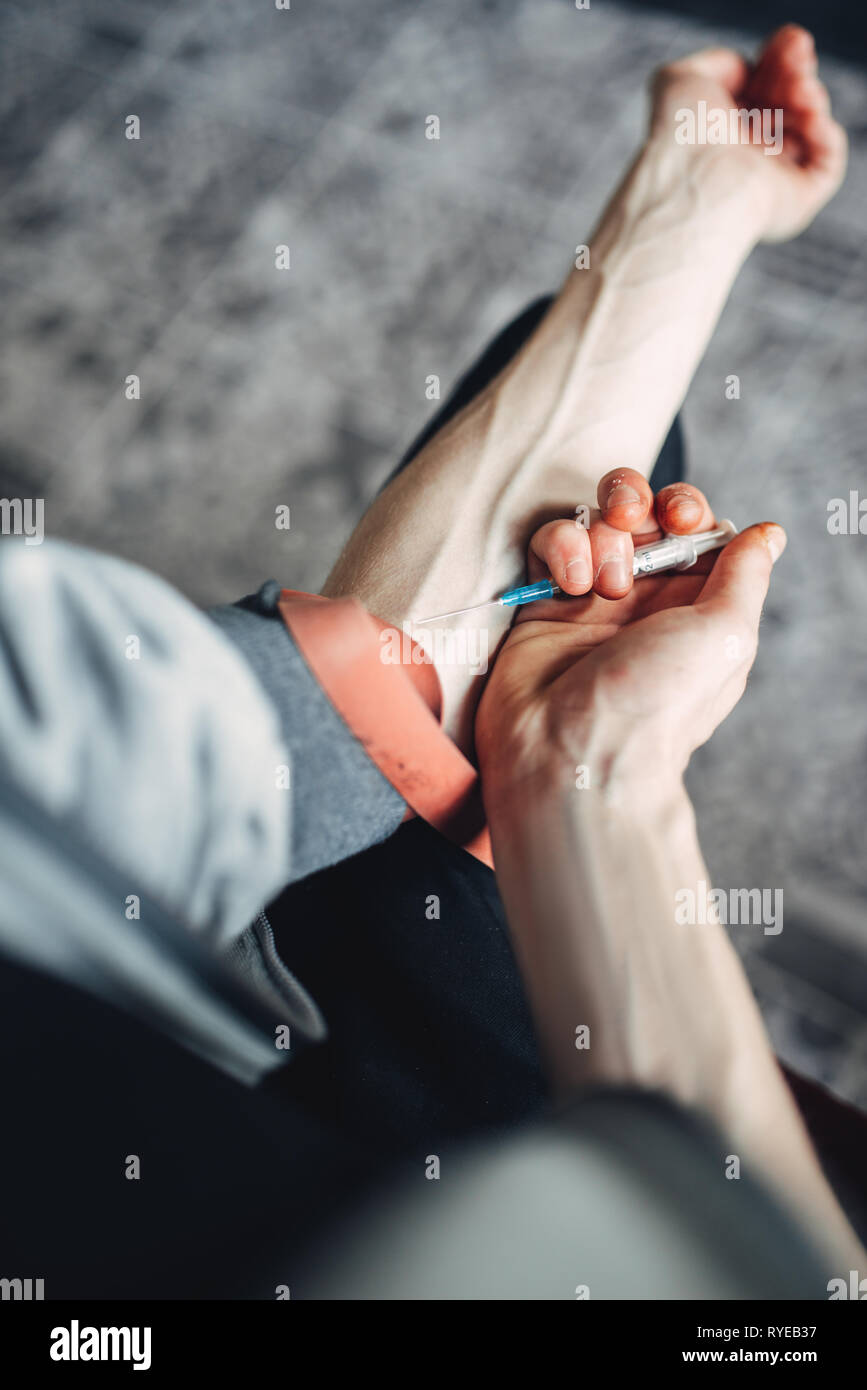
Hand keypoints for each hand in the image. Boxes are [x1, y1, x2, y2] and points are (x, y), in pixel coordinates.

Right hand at [475, 468, 785, 792]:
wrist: (573, 750)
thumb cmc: (657, 702)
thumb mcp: (724, 635)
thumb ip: (745, 576)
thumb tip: (768, 533)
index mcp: (695, 606)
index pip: (694, 528)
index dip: (686, 509)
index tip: (680, 521)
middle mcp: (645, 599)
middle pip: (643, 513)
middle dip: (636, 500)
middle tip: (632, 521)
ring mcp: (591, 599)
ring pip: (594, 522)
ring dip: (599, 533)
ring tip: (601, 581)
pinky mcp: (542, 602)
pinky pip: (550, 544)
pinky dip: (559, 548)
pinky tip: (569, 585)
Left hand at [649, 24, 846, 242]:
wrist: (695, 179)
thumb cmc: (681, 134)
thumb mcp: (681, 78)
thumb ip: (716, 65)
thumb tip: (747, 71)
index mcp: (721, 132)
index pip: (760, 91)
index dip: (778, 61)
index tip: (788, 39)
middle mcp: (745, 157)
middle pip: (786, 105)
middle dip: (797, 72)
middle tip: (798, 50)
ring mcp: (770, 181)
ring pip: (808, 130)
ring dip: (810, 98)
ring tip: (800, 89)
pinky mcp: (795, 202)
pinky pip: (826, 166)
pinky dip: (825, 136)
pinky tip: (811, 120)